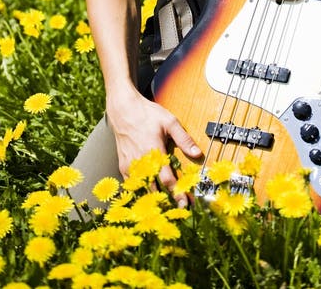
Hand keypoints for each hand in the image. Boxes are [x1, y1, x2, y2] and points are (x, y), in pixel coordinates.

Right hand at [107, 89, 201, 205]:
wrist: (123, 110)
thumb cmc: (147, 114)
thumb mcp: (169, 122)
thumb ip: (184, 139)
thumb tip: (197, 153)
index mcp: (154, 151)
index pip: (167, 179)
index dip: (177, 193)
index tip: (185, 204)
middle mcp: (141, 161)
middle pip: (155, 189)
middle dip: (167, 200)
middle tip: (178, 209)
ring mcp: (130, 165)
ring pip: (143, 189)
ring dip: (154, 198)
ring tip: (165, 206)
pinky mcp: (123, 166)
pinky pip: (132, 185)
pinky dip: (140, 191)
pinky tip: (148, 195)